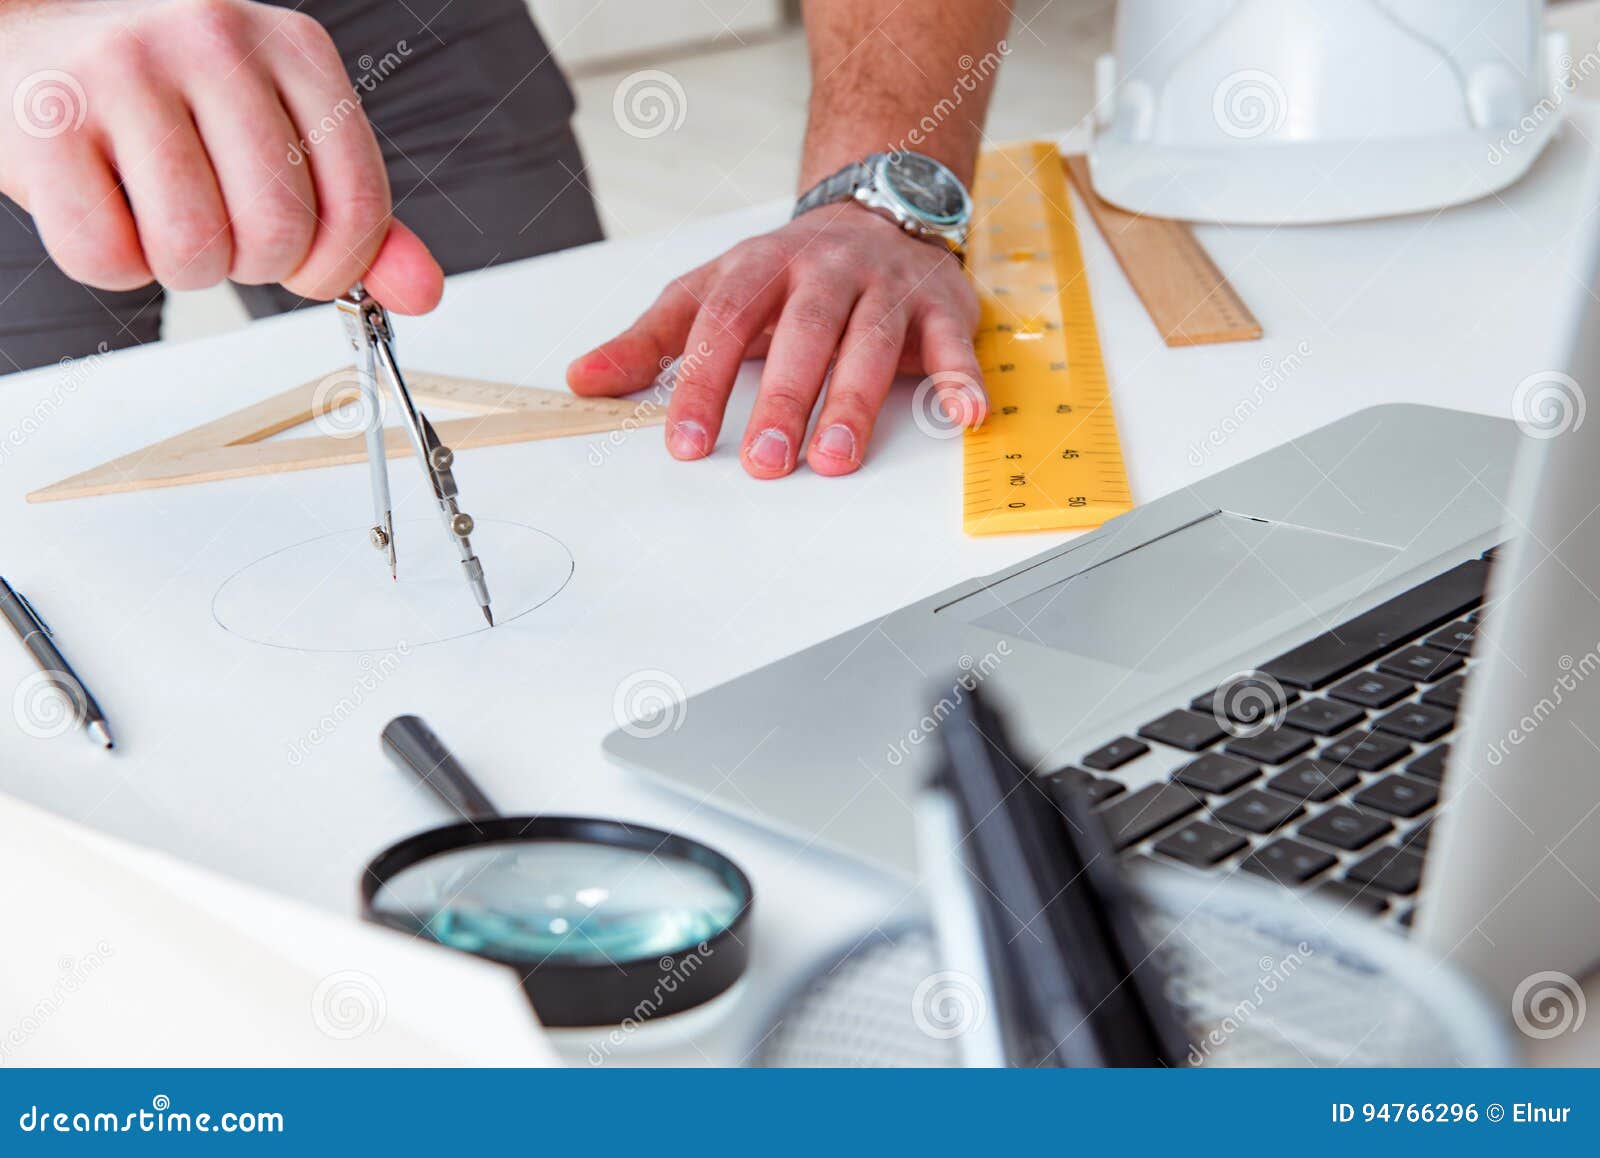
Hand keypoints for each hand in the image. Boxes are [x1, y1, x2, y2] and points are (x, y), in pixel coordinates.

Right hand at [0, 0, 441, 312]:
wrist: (30, 55)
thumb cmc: (169, 108)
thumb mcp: (284, 143)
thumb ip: (359, 219)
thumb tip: (422, 292)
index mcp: (295, 48)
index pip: (358, 202)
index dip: (335, 266)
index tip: (305, 265)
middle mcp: (213, 39)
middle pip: (277, 233)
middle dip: (252, 264)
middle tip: (220, 228)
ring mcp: (123, 70)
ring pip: (195, 251)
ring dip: (183, 267)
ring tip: (161, 213)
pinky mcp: (46, 121)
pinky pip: (107, 258)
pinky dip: (113, 262)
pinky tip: (105, 204)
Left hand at [567, 202, 986, 477]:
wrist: (877, 211)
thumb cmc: (788, 273)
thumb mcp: (710, 292)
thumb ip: (650, 342)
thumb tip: (582, 380)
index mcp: (760, 265)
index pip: (724, 321)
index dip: (701, 382)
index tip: (683, 443)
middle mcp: (825, 270)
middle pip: (803, 332)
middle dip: (782, 398)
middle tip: (763, 462)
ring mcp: (885, 286)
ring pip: (870, 341)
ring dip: (854, 402)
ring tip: (833, 459)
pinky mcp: (939, 306)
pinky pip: (951, 343)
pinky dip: (959, 377)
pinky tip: (963, 415)